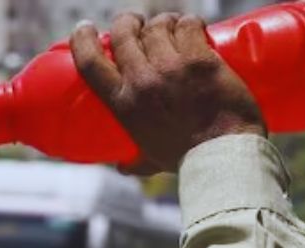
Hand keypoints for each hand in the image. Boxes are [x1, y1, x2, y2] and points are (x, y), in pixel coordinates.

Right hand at [70, 12, 265, 173]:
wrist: (222, 158)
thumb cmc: (187, 160)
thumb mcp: (151, 160)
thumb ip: (136, 163)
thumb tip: (123, 167)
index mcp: (124, 105)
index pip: (90, 62)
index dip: (82, 39)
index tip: (86, 29)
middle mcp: (142, 82)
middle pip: (125, 33)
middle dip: (129, 22)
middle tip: (139, 25)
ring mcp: (171, 68)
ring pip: (158, 26)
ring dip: (164, 22)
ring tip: (173, 28)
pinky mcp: (199, 59)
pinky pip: (188, 25)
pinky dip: (190, 22)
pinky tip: (195, 28)